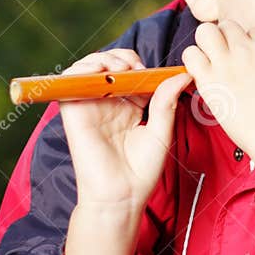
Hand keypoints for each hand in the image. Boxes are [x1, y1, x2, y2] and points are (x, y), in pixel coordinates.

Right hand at [58, 48, 192, 254]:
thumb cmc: (142, 170)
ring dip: (104, 59)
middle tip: (137, 68)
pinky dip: (82, 69)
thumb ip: (167, 101)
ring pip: (90, 69)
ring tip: (120, 68)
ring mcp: (90, 106)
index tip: (155, 73)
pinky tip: (101, 72)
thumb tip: (184, 74)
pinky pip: (70, 82)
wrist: (121, 196)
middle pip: (110, 66)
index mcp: (130, 107)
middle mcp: (108, 104)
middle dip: (123, 58)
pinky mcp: (73, 112)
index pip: (132, 73)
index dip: (141, 66)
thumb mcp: (161, 131)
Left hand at [181, 20, 254, 197]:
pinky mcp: (210, 82)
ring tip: (212, 63)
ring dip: (206, 44)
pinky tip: (203, 76)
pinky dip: (193, 62)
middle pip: (226, 27)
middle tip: (228, 62)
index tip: (250, 62)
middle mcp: (248, 49)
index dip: (249, 45)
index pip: (251, 30)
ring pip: (204, 32)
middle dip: (225, 41)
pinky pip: (190, 56)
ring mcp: (227, 64)